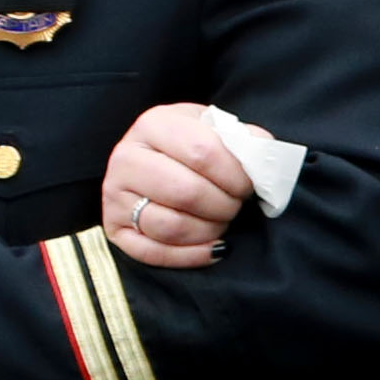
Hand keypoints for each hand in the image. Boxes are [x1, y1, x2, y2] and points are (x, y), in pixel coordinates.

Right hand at [101, 103, 300, 269]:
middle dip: (224, 205)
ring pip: (171, 226)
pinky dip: (192, 255)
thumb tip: (265, 156)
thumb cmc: (191, 145)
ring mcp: (115, 195)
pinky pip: (154, 253)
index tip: (250, 185)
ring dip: (210, 229)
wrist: (154, 158)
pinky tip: (214, 248)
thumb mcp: (214, 129)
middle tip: (237, 205)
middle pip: (186, 192)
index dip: (235, 175)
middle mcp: (126, 158)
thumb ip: (242, 139)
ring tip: (223, 220)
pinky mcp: (114, 228)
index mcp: (154, 124)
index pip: (203, 152)